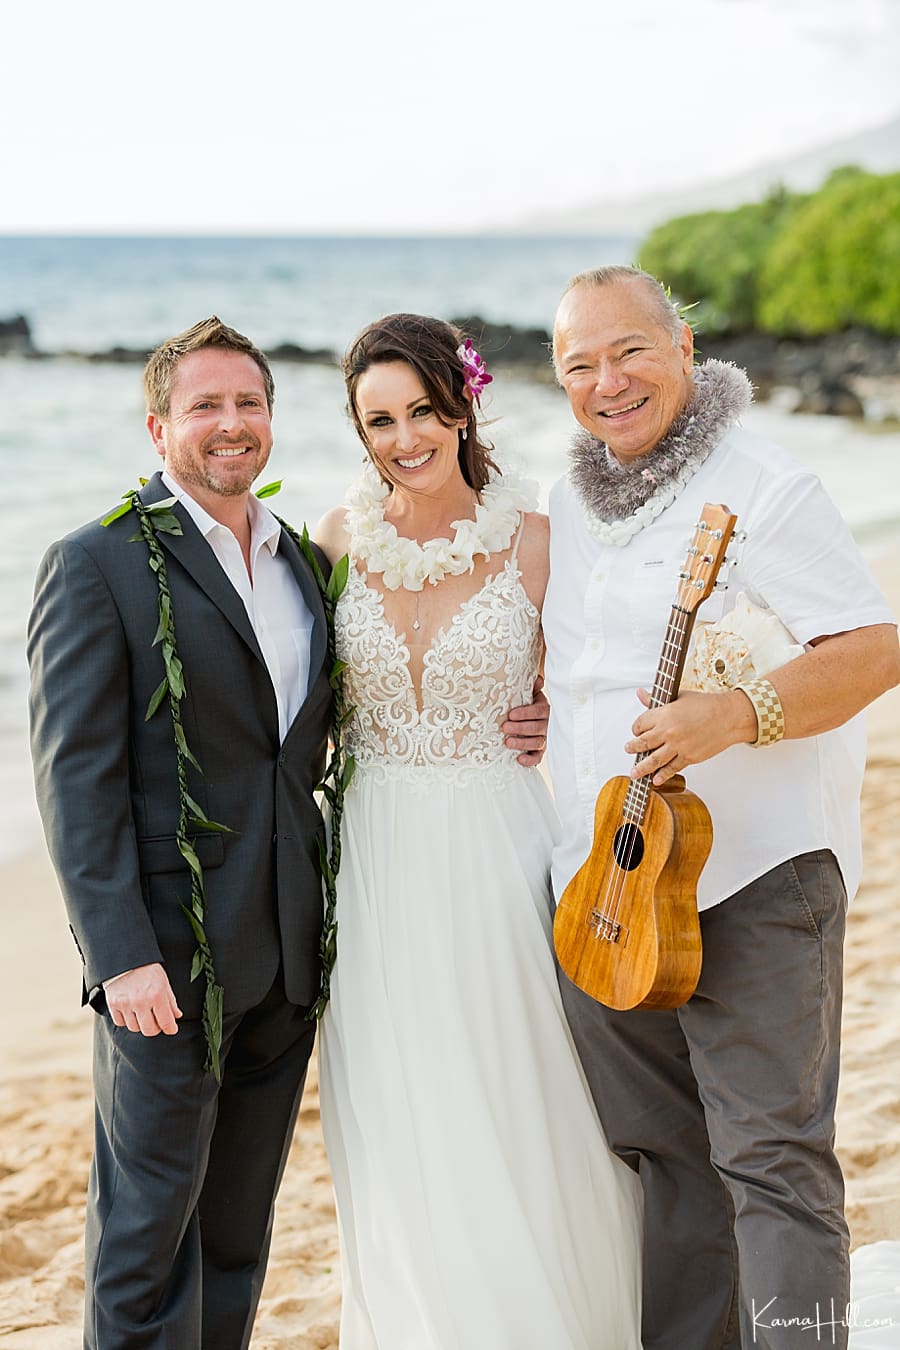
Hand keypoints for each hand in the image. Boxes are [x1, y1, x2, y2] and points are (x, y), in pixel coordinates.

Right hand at [105, 963, 181, 1035]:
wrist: (126, 958)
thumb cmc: (148, 969)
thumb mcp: (164, 982)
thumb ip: (171, 1001)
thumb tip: (176, 1016)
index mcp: (157, 995)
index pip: (166, 1022)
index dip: (171, 1029)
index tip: (171, 1029)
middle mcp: (141, 1001)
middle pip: (149, 1030)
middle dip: (155, 1029)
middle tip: (157, 1023)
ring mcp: (125, 1003)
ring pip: (134, 1028)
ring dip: (140, 1024)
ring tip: (143, 1014)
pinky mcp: (113, 1004)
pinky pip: (120, 1022)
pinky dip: (126, 1020)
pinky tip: (131, 1011)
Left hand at [503, 675, 549, 766]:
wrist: (534, 719)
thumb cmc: (529, 705)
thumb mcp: (531, 695)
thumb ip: (533, 687)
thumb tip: (538, 679)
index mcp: (545, 709)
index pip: (538, 711)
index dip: (525, 713)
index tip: (511, 715)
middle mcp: (547, 725)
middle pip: (537, 728)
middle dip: (521, 728)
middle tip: (505, 727)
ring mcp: (545, 739)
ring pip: (537, 743)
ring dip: (523, 744)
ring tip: (508, 743)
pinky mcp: (540, 751)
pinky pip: (538, 758)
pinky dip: (530, 760)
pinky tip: (519, 759)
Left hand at [626, 687, 755, 785]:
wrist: (729, 717)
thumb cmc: (706, 705)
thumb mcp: (678, 696)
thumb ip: (656, 698)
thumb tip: (640, 694)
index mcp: (664, 714)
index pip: (640, 724)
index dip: (636, 728)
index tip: (636, 730)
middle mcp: (668, 731)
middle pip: (642, 743)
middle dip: (632, 747)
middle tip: (628, 749)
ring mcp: (678, 746)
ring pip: (653, 760)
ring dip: (641, 767)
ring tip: (634, 772)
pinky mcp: (689, 757)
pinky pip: (672, 768)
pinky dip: (662, 775)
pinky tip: (656, 779)